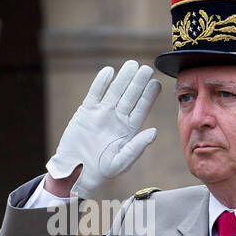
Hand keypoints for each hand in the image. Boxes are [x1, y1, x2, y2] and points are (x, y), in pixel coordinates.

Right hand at [47, 60, 160, 197]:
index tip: (157, 83)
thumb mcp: (122, 162)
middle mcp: (118, 118)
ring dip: (123, 78)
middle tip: (147, 68)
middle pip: (130, 96)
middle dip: (138, 82)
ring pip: (115, 91)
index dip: (149, 96)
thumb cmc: (102, 170)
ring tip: (132, 64)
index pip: (142, 108)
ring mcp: (102, 113)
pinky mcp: (86, 111)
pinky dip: (101, 83)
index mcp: (130, 130)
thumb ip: (137, 147)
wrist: (78, 171)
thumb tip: (154, 132)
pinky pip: (95, 93)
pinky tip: (109, 71)